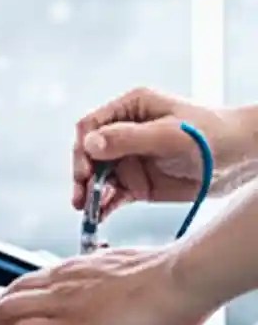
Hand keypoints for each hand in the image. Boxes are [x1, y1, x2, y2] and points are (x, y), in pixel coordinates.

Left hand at [0, 247, 215, 324]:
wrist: (182, 278)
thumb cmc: (171, 278)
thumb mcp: (129, 276)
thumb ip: (111, 287)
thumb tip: (115, 299)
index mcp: (79, 268)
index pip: (31, 282)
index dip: (11, 301)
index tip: (2, 317)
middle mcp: (62, 280)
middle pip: (8, 297)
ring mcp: (61, 302)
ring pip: (3, 313)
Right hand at [72, 87, 255, 219]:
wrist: (246, 160)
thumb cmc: (215, 136)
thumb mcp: (170, 136)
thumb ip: (129, 138)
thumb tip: (89, 144)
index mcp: (132, 108)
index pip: (91, 126)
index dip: (83, 149)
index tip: (86, 172)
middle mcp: (127, 132)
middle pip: (90, 154)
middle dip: (84, 176)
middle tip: (83, 197)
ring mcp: (132, 158)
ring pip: (99, 177)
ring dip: (92, 193)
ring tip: (90, 210)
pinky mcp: (140, 182)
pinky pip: (114, 194)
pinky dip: (105, 205)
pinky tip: (100, 215)